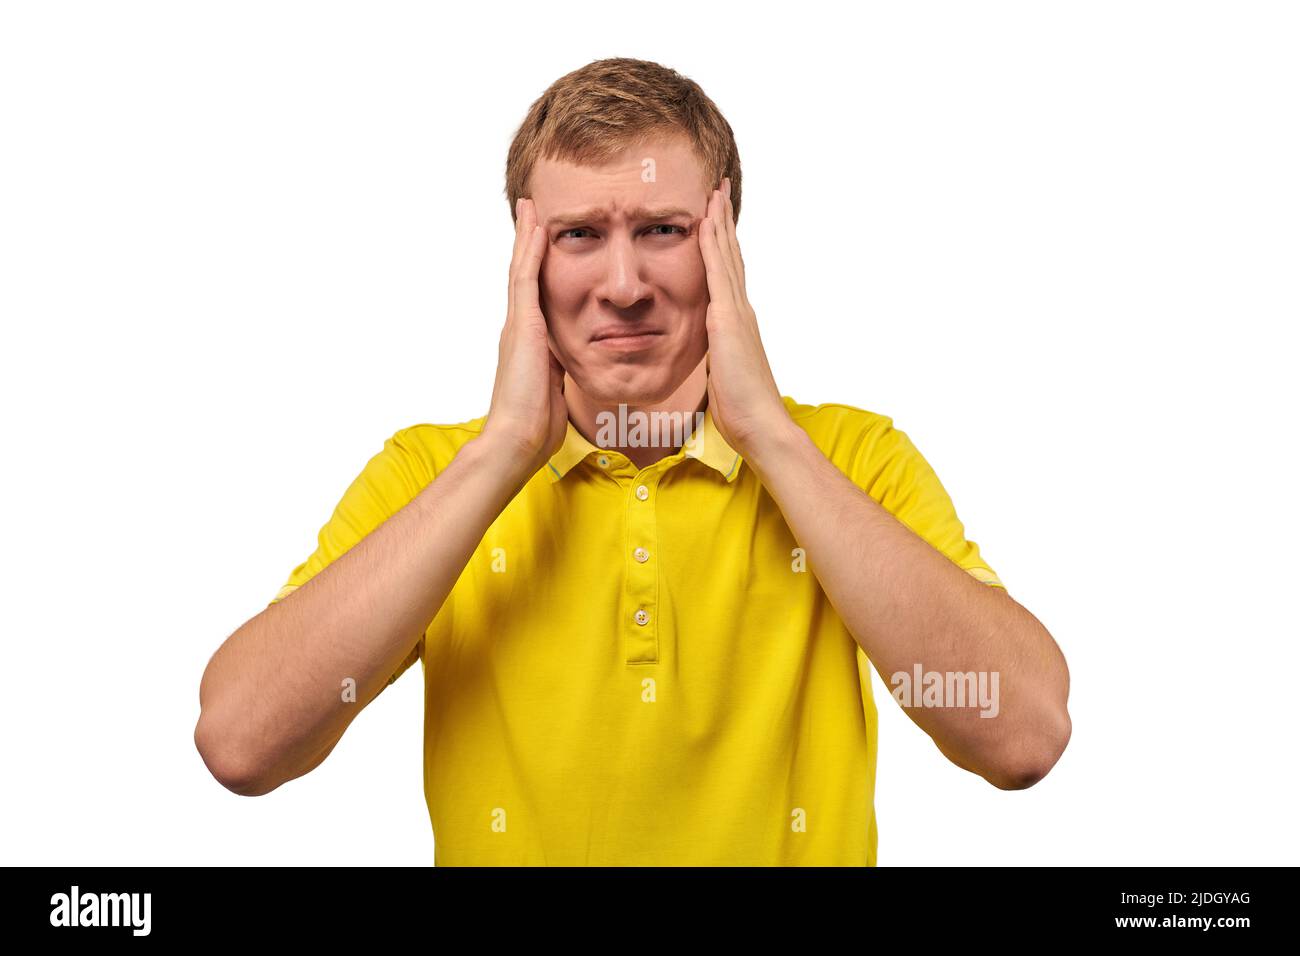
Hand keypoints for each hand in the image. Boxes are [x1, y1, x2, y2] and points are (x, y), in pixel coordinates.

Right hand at [481, 197, 568, 473]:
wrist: (517, 439)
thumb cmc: (536, 424)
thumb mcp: (556, 387)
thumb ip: (561, 369)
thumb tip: (575, 364)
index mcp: (529, 341)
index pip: (536, 294)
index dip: (539, 267)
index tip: (545, 240)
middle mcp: (519, 327)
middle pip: (524, 273)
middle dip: (528, 242)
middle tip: (532, 209)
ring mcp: (517, 324)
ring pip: (522, 268)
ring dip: (527, 236)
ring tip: (531, 206)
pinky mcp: (521, 326)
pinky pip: (526, 279)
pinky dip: (530, 251)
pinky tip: (537, 227)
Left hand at [698, 177, 789, 457]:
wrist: (761, 426)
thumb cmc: (742, 411)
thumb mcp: (722, 377)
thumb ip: (717, 360)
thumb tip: (710, 359)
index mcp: (738, 324)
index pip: (729, 276)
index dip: (723, 246)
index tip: (716, 220)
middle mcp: (740, 311)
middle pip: (731, 256)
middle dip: (723, 222)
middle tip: (718, 190)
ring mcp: (737, 313)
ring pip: (726, 256)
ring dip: (719, 222)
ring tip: (714, 193)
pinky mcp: (728, 320)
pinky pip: (716, 273)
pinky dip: (711, 245)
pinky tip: (704, 222)